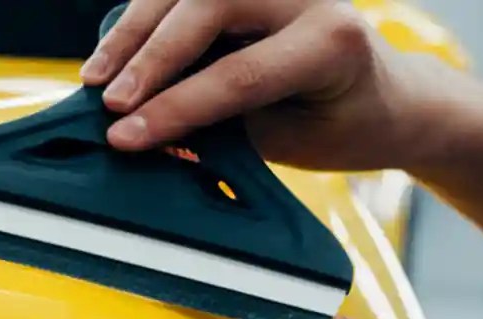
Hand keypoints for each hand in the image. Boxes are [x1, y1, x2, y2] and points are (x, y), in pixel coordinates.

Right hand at [79, 0, 462, 170]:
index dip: (176, 107)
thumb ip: (227, 129)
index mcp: (331, 43)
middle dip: (148, 59)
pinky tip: (113, 53)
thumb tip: (151, 130)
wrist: (388, 95)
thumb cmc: (344, 126)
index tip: (126, 136)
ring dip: (133, 33)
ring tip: (94, 77)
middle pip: (208, 12)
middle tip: (107, 103)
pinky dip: (145, 19)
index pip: (240, 74)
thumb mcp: (291, 142)